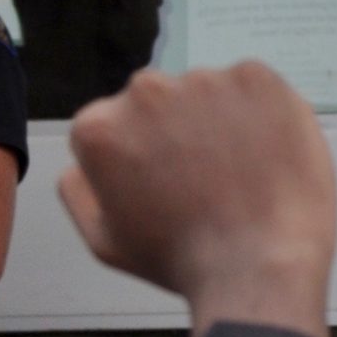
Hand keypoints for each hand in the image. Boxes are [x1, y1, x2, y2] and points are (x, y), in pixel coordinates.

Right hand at [59, 65, 335, 336]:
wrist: (259, 259)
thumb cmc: (179, 257)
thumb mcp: (102, 239)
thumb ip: (78, 192)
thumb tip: (79, 164)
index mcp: (98, 129)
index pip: (105, 127)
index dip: (128, 157)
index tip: (151, 182)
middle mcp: (144, 91)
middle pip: (151, 102)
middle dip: (166, 130)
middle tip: (194, 177)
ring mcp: (202, 80)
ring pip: (200, 93)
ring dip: (209, 120)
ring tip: (231, 170)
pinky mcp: (255, 77)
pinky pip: (247, 87)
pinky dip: (253, 113)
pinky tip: (258, 153)